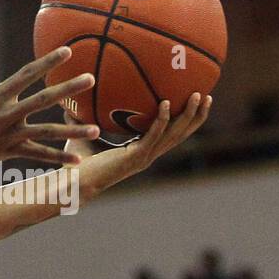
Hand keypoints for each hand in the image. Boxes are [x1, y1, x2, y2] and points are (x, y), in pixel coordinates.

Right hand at [0, 24, 99, 173]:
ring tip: (96, 129)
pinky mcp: (7, 153)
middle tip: (91, 79)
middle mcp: (4, 114)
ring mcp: (7, 135)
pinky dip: (58, 158)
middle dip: (67, 89)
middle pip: (42, 100)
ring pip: (46, 133)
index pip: (26, 75)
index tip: (68, 51)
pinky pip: (37, 156)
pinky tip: (78, 160)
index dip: (47, 62)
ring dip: (72, 130)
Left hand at [73, 94, 212, 206]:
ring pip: (174, 134)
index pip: (171, 135)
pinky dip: (161, 120)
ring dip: (187, 115)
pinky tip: (166, 104)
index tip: (195, 102)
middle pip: (181, 134)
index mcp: (142, 150)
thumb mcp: (85, 134)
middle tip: (207, 97)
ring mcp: (144, 157)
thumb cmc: (77, 161)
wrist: (74, 182)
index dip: (185, 121)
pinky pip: (153, 136)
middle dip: (196, 117)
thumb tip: (71, 101)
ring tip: (198, 96)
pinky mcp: (136, 157)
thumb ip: (83, 119)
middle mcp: (148, 154)